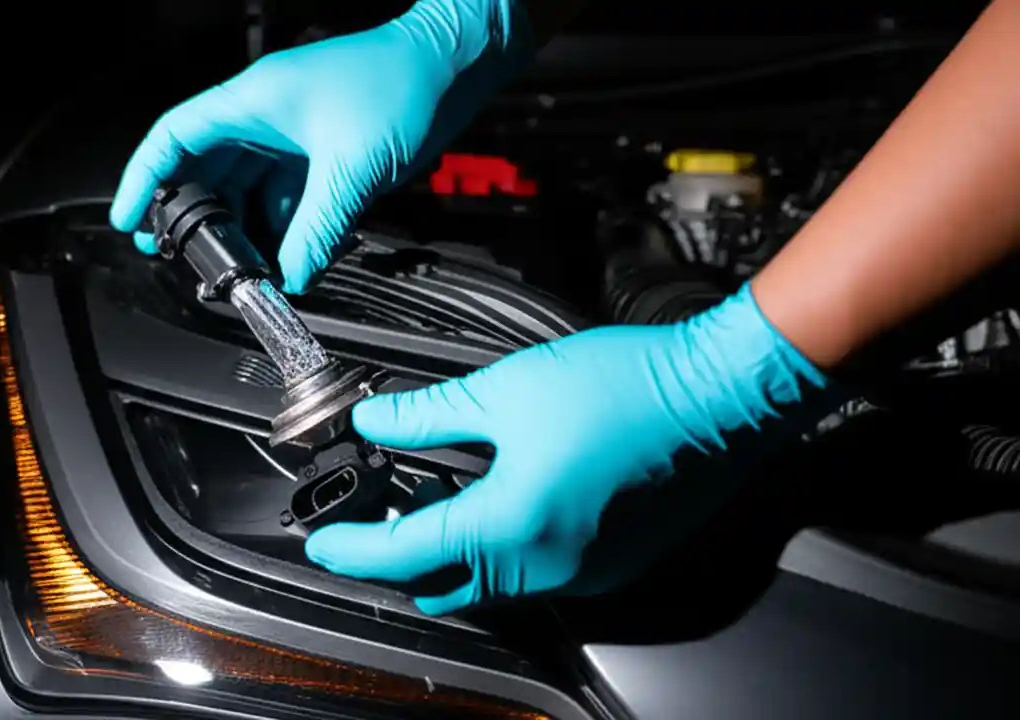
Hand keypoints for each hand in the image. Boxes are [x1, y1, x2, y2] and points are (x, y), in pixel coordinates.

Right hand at [109, 0, 532, 293]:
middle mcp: (265, 118)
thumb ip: (316, 229)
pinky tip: (285, 258)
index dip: (144, 178)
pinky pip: (286, 198)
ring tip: (238, 269)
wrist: (452, 67)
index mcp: (253, 102)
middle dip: (193, 216)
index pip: (175, 137)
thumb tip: (293, 277)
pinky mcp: (321, 156)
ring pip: (248, 190)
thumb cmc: (400, 86)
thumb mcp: (351, 168)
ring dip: (242, 230)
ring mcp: (293, 137)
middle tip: (181, 257)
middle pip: (207, 171)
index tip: (129, 218)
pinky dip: (281, 228)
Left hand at [305, 284, 828, 614]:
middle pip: (444, 585)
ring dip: (452, 556)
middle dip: (399, 560)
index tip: (323, 539)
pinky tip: (501, 505)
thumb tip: (375, 420)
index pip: (405, 554)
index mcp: (510, 528)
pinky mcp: (610, 567)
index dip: (353, 548)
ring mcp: (582, 575)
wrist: (719, 397)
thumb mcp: (507, 388)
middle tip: (374, 518)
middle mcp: (545, 569)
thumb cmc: (625, 388)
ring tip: (434, 503)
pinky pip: (535, 577)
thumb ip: (430, 412)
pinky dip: (502, 553)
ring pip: (491, 586)